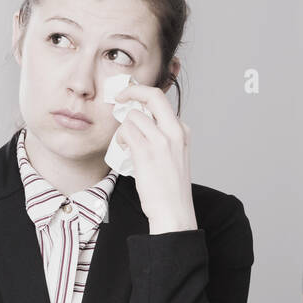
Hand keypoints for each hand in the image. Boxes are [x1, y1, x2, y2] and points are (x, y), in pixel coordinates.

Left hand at [111, 83, 195, 233]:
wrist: (174, 212)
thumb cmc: (170, 189)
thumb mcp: (174, 156)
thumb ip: (162, 136)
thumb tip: (139, 120)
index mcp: (182, 132)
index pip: (161, 101)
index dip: (142, 94)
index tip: (130, 96)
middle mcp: (174, 132)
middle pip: (152, 96)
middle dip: (132, 91)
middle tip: (119, 98)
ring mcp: (161, 141)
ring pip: (133, 116)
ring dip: (123, 128)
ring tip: (125, 144)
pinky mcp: (146, 152)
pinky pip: (126, 132)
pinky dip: (121, 138)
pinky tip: (124, 149)